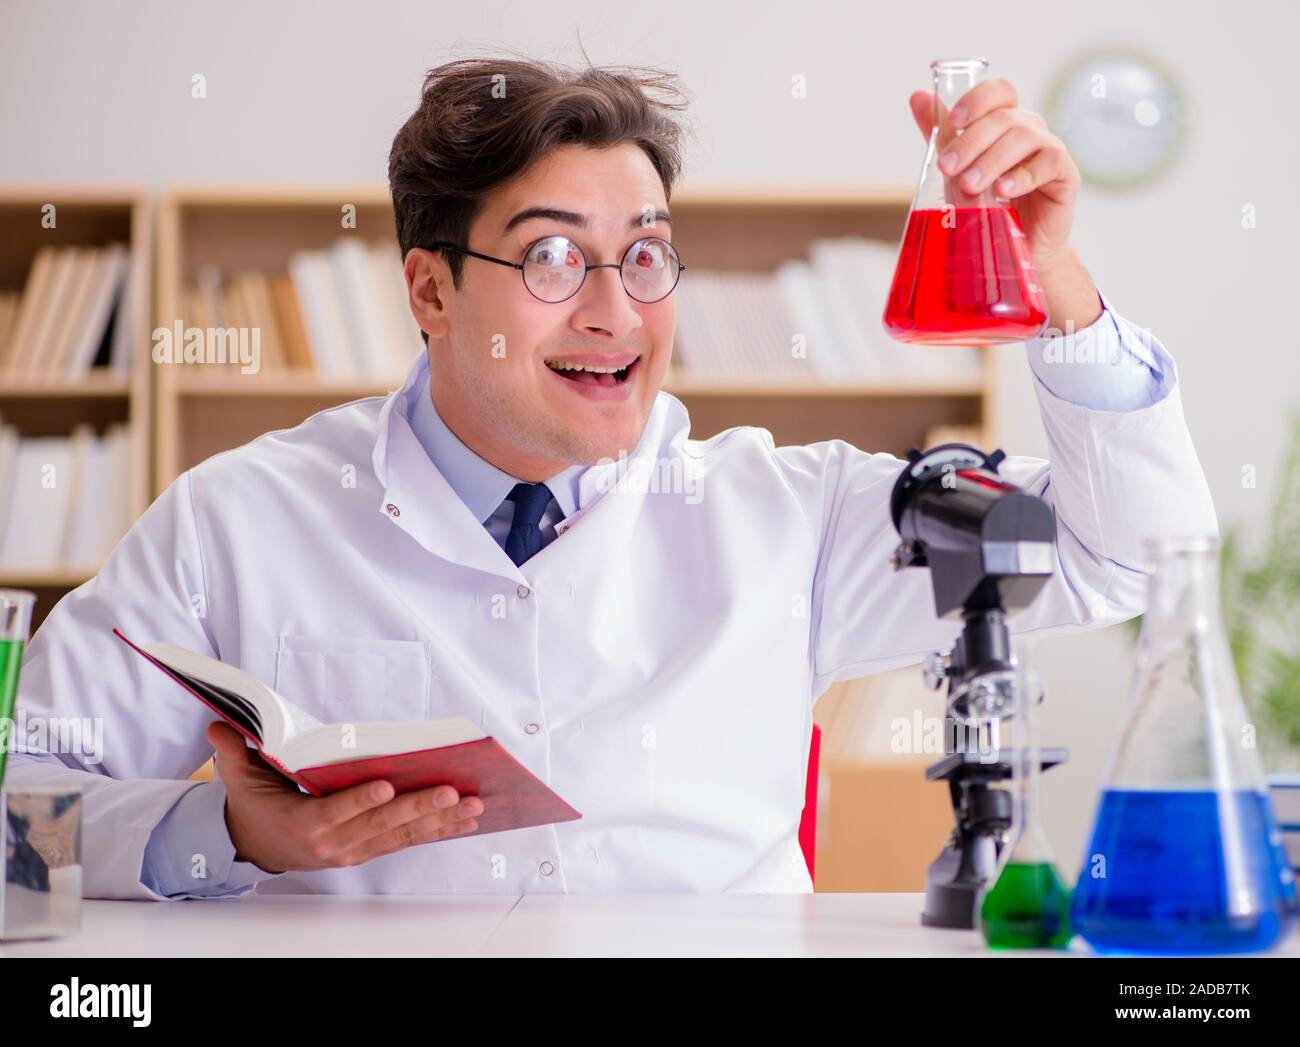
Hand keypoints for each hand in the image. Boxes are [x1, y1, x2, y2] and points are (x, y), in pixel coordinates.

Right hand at [207, 721, 482, 873]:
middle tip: (451, 791)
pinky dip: (439, 830)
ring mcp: (356, 849)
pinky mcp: (370, 849)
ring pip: (403, 835)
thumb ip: (233, 753)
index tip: (387, 786)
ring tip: (473, 806)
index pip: (336, 812)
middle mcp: (334, 843)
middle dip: (419, 808)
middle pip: (381, 825)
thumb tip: (220, 726)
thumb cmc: (256, 808)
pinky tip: (467, 819)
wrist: (257, 847)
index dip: (361, 801)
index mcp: (303, 824)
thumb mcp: (239, 781)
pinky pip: (409, 840)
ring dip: (441, 821)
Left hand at [908, 78, 1099, 330]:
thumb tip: (918, 96)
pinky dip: (1023, 176)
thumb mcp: (959, 170)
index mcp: (1006, 122)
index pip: (999, 93)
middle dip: (971, 142)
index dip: (978, 100)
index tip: (953, 121)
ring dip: (991, 160)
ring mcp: (1049, 150)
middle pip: (1005, 118)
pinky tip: (1003, 190)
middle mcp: (1030, 130)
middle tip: (946, 168)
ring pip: (1024, 138)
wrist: (1014, 251)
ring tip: (969, 186)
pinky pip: (1048, 164)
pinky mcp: (1065, 176)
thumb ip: (942, 136)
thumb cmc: (987, 207)